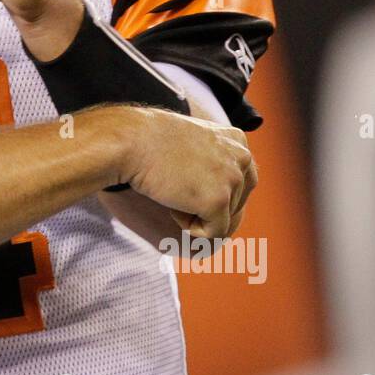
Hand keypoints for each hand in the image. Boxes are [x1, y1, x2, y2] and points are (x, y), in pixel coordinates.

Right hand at [110, 107, 257, 239]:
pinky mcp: (218, 201)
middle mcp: (242, 158)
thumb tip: (222, 196)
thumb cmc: (151, 141)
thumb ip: (215, 160)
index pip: (242, 183)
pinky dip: (191, 229)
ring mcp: (232, 180)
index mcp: (237, 141)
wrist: (132, 141)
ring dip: (196, 214)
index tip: (188, 185)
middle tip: (176, 189)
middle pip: (236, 204)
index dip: (213, 192)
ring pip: (224, 220)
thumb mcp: (193, 142)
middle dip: (206, 205)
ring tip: (172, 191)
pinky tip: (173, 207)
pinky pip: (213, 233)